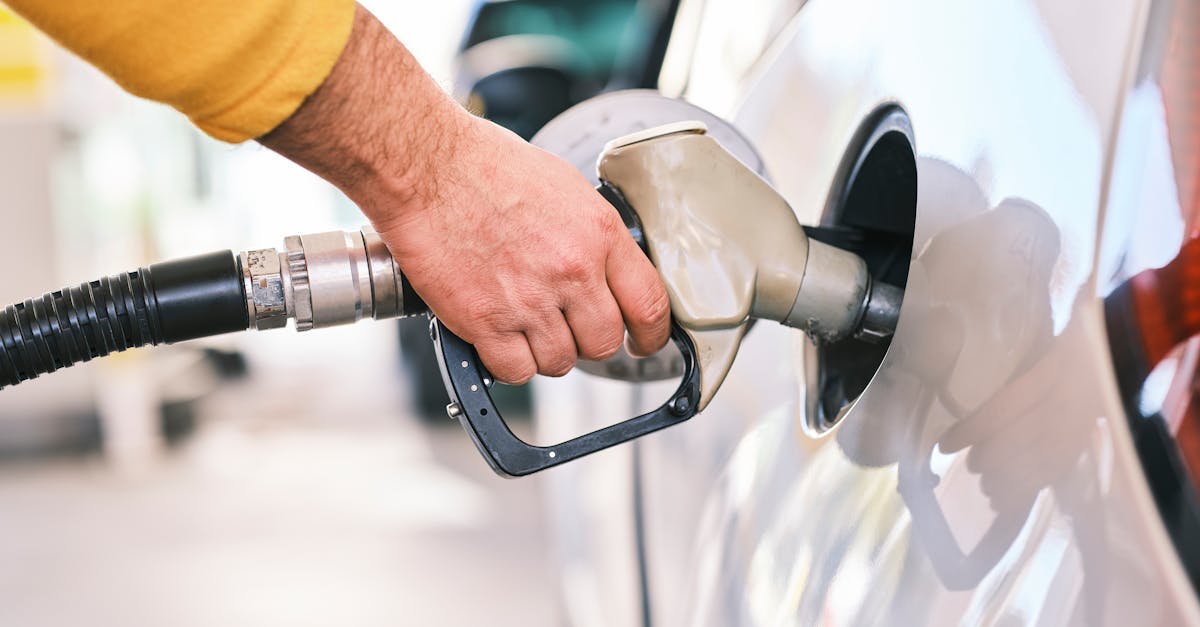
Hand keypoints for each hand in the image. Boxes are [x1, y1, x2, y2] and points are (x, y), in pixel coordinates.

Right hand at [261, 4, 669, 382]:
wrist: (426, 167)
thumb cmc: (485, 165)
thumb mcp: (564, 187)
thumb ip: (591, 234)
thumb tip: (604, 268)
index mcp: (599, 234)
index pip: (650, 305)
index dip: (652, 336)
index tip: (643, 343)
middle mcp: (572, 271)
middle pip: (604, 343)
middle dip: (588, 341)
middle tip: (567, 328)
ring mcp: (530, 300)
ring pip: (560, 362)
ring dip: (544, 352)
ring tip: (523, 324)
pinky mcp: (486, 322)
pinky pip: (515, 371)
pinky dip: (507, 362)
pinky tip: (497, 337)